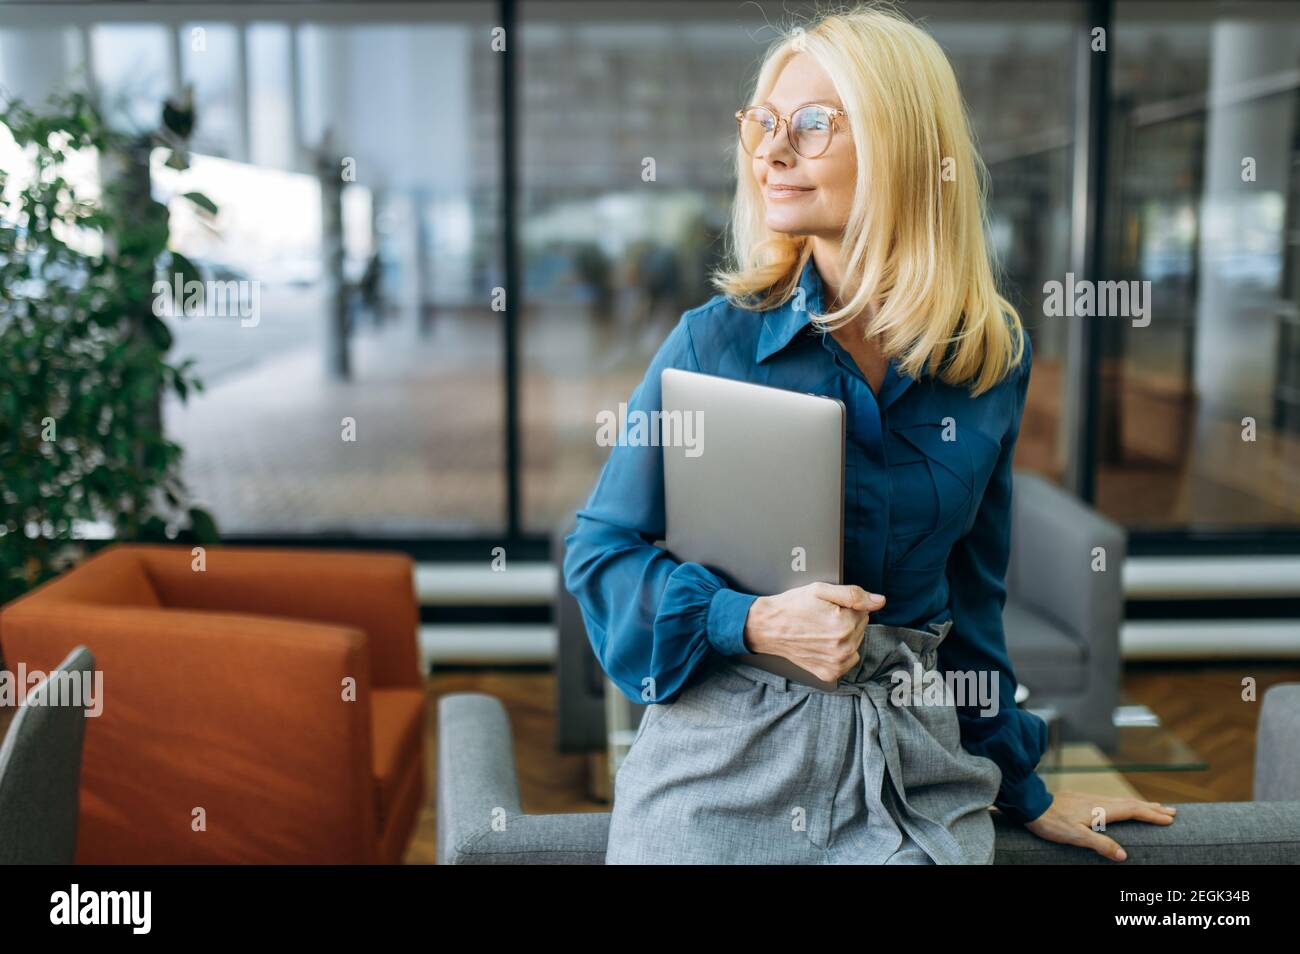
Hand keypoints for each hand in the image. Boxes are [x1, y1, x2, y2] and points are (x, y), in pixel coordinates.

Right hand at [742, 582, 885, 683]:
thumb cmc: (792, 606)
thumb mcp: (821, 590)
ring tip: (821, 631)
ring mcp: (836, 664)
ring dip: (843, 637)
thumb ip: (854, 595)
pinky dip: (838, 654)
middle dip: (846, 621)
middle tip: (822, 618)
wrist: (768, 628)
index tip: (828, 608)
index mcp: (845, 625)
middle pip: (861, 628)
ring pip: (855, 644)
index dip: (846, 607)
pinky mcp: (829, 674)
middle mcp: (843, 647)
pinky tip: (822, 645)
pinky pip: (846, 661)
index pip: (864, 611)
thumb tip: (879, 601)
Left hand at [1024, 791, 1177, 860]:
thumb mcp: (1076, 837)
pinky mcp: (1083, 799)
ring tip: (1155, 807)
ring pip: (1122, 800)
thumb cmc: (1051, 822)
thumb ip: (1101, 844)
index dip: (1152, 815)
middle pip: (1132, 803)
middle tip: (1173, 812)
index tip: (1170, 819)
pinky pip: (1112, 800)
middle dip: (1153, 808)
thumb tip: (1124, 855)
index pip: (1133, 811)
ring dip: (1141, 804)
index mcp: (1101, 810)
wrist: (1030, 804)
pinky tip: (1123, 807)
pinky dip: (1126, 803)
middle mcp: (1099, 801)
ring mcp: (1091, 798)